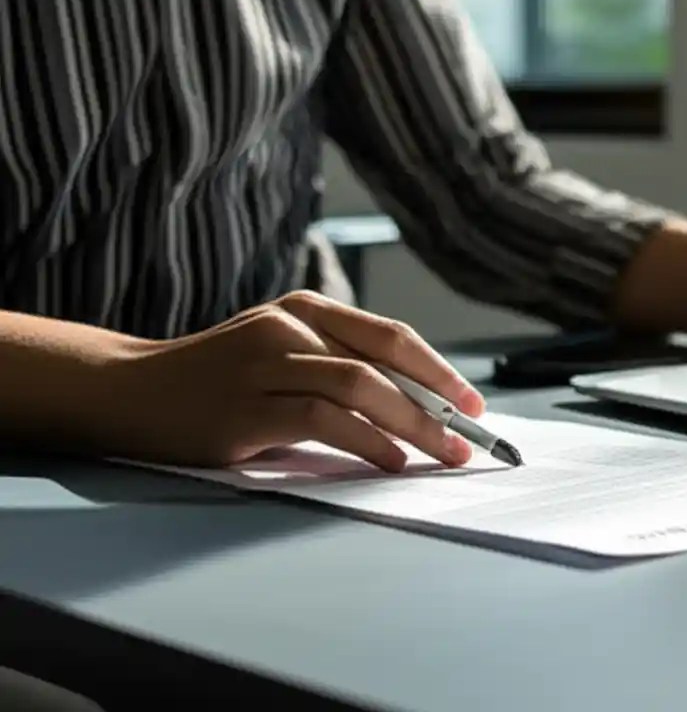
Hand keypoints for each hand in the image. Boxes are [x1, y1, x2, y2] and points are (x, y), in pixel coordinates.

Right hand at [109, 291, 484, 471]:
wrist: (129, 392)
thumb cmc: (217, 380)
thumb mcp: (279, 354)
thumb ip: (335, 366)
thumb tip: (416, 406)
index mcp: (303, 310)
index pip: (389, 334)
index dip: (438, 369)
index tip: (472, 403)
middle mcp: (287, 327)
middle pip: (383, 360)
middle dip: (436, 402)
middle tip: (469, 438)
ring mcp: (265, 365)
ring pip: (359, 386)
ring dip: (411, 425)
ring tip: (440, 454)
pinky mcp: (247, 408)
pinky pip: (324, 419)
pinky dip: (366, 442)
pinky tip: (389, 461)